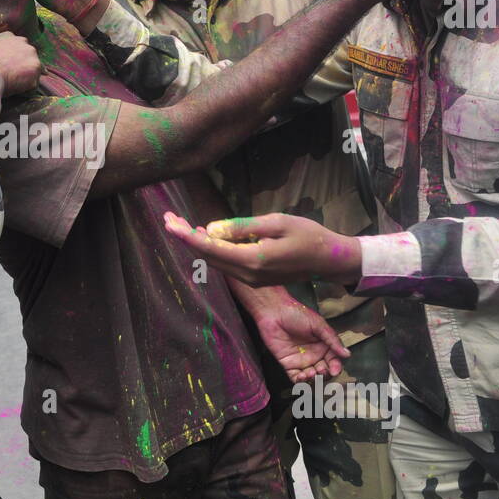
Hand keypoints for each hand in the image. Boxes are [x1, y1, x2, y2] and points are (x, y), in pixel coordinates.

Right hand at [0, 30, 41, 93]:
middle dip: (22, 67)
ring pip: (32, 71)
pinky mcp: (35, 70)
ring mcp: (31, 56)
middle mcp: (24, 43)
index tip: (8, 67)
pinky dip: (25, 90)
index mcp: (10, 37)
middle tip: (11, 78)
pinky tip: (14, 92)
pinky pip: (33, 84)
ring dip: (25, 79)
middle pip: (28, 57)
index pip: (17, 47)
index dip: (13, 59)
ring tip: (10, 86)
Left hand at [163, 211, 361, 286]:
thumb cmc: (308, 235)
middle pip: (208, 256)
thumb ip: (243, 227)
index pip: (211, 248)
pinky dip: (213, 250)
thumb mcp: (277, 222)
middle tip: (169, 218)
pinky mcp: (255, 280)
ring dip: (197, 244)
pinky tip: (206, 235)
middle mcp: (248, 275)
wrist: (329, 260)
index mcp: (253, 260)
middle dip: (186, 238)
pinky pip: (227, 264)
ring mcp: (251, 280)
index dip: (186, 235)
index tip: (169, 222)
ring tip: (181, 224)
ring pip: (215, 262)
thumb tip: (212, 229)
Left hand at [232, 283, 349, 381]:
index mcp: (324, 345)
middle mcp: (314, 354)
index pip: (333, 360)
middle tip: (321, 371)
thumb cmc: (296, 314)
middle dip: (325, 375)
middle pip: (324, 371)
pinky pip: (295, 377)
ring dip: (313, 379)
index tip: (335, 370)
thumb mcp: (318, 325)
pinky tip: (302, 376)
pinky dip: (300, 381)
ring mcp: (301, 360)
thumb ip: (332, 340)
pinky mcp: (288, 364)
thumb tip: (347, 354)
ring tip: (311, 373)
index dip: (335, 367)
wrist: (274, 312)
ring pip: (311, 377)